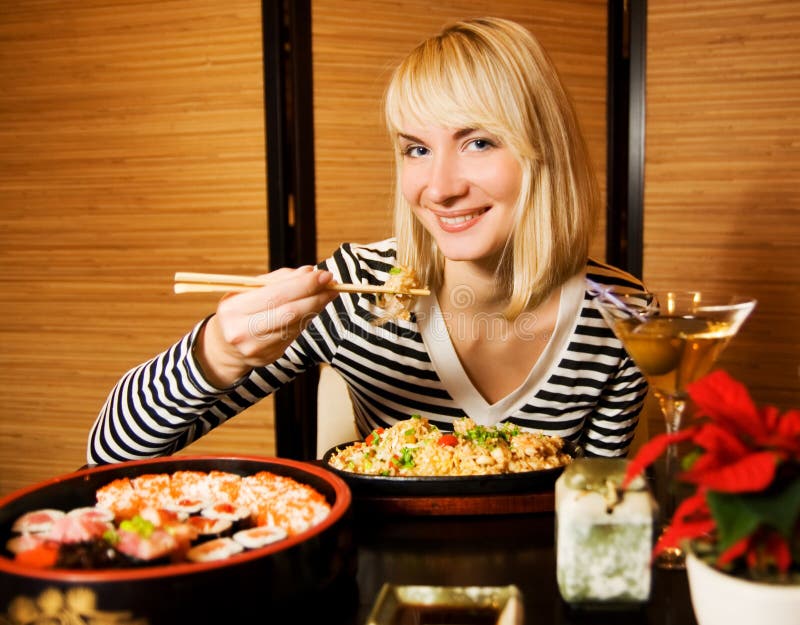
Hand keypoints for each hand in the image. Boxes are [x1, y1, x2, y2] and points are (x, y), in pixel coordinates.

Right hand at [195, 266, 338, 387]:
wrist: (222, 346)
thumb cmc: (238, 311)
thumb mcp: (248, 290)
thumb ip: (278, 280)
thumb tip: (309, 271)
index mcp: (234, 309)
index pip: (276, 295)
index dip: (304, 285)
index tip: (324, 274)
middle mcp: (242, 331)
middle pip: (290, 313)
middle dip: (316, 296)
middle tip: (332, 285)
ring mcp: (256, 348)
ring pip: (295, 325)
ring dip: (315, 308)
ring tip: (326, 294)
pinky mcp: (268, 358)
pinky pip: (294, 335)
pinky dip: (306, 320)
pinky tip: (311, 309)